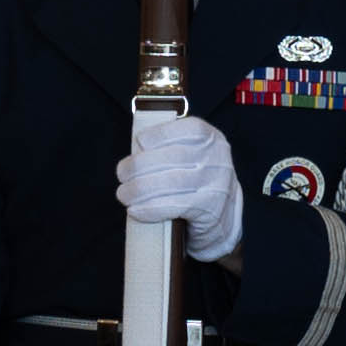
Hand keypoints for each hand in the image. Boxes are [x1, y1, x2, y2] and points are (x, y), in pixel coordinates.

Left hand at [119, 113, 245, 263]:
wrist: (223, 217)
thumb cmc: (196, 181)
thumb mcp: (193, 156)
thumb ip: (169, 147)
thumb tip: (135, 151)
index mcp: (212, 140)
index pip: (190, 129)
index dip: (161, 134)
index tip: (140, 142)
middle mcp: (218, 160)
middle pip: (173, 157)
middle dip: (140, 166)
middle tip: (122, 175)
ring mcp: (217, 185)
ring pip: (171, 183)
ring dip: (139, 190)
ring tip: (124, 194)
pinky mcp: (209, 209)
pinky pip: (175, 206)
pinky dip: (151, 208)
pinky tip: (137, 210)